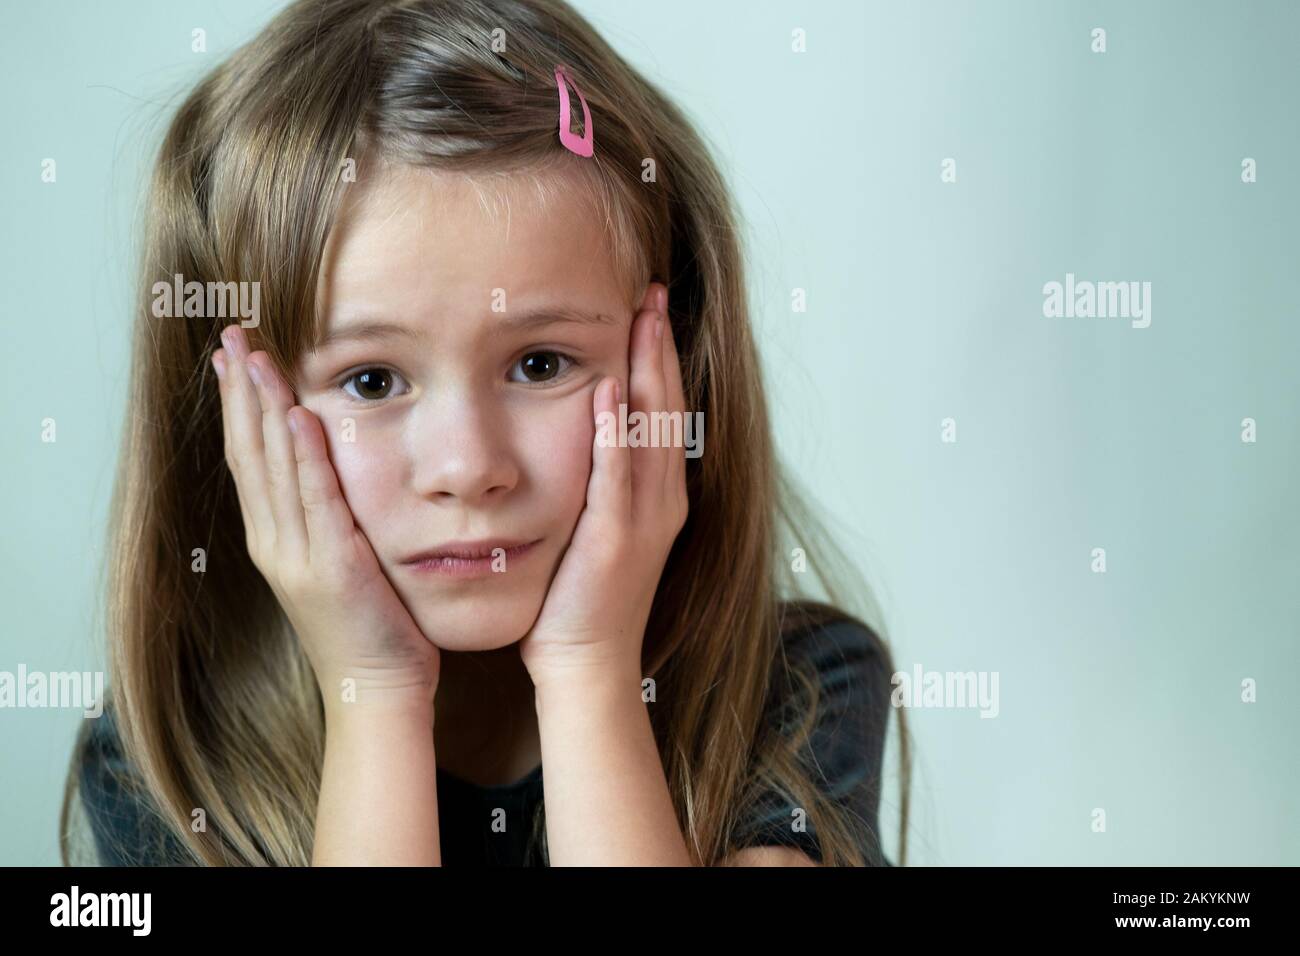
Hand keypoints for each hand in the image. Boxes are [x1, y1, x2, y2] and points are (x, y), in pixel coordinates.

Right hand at [212, 324, 438, 710]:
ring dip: (260, 407)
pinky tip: (294, 415)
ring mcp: (297, 555)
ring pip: (272, 468)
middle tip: (230, 333)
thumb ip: (333, 519)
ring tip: (251, 354)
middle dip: (238, 391)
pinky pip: (314, 501)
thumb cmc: (373, 627)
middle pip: (249, 452)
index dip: (239, 405)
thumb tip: (337, 475)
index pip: (251, 458)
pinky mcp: (331, 567)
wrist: (377, 688)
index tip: (232, 357)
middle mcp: (276, 542)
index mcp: (278, 539)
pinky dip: (302, 457)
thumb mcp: (345, 563)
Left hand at [517, 283, 688, 686]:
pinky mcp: (614, 540)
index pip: (665, 410)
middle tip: (653, 292)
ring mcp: (644, 519)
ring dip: (647, 373)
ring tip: (643, 319)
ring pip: (652, 431)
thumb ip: (601, 475)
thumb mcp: (598, 523)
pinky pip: (617, 477)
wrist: (585, 660)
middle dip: (660, 348)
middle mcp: (663, 499)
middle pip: (668, 408)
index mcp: (660, 494)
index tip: (650, 308)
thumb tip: (585, 425)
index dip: (660, 357)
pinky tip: (607, 392)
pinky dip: (615, 433)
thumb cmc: (581, 595)